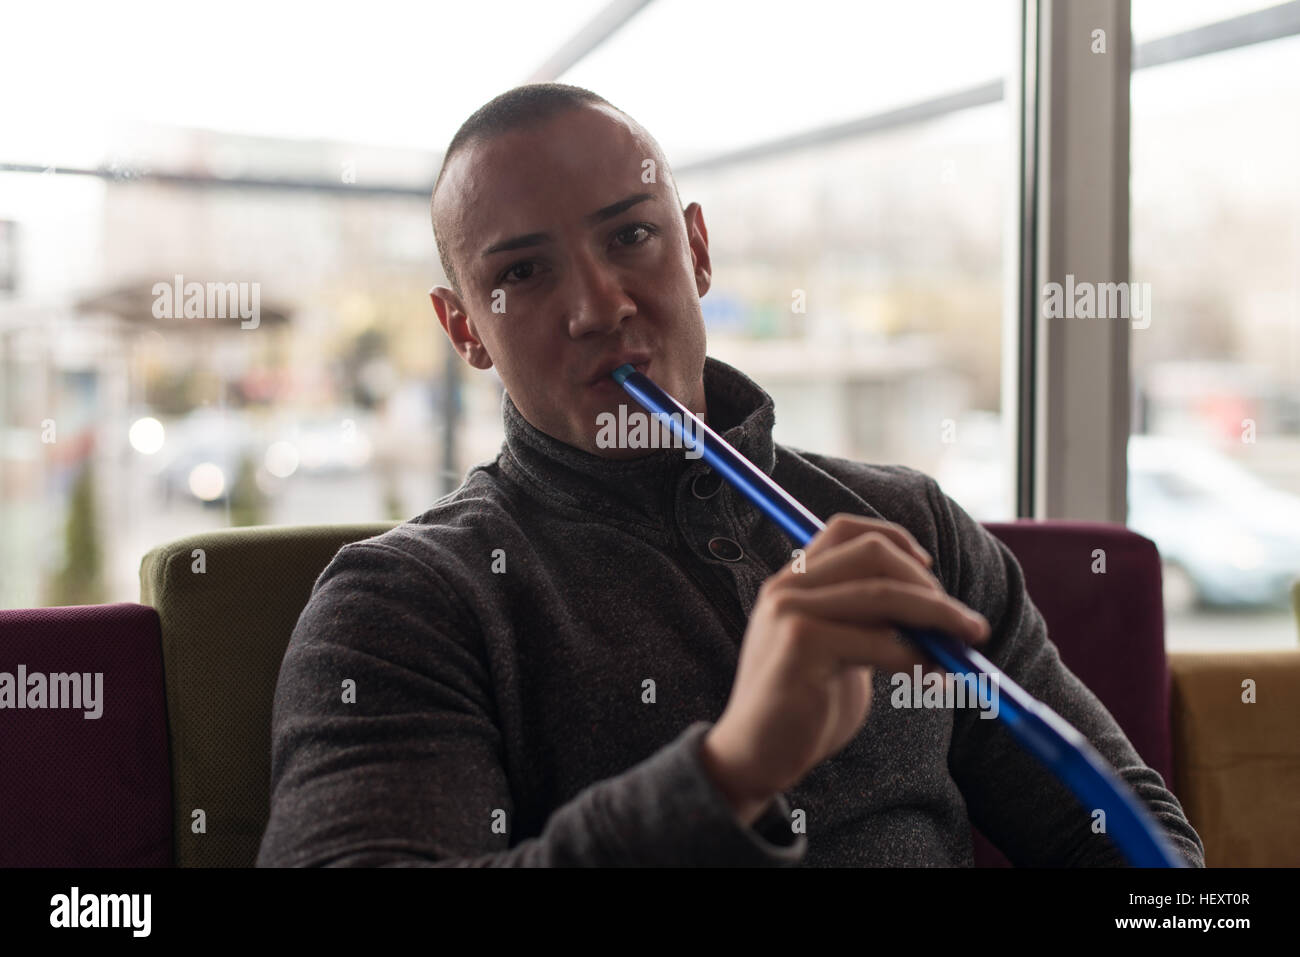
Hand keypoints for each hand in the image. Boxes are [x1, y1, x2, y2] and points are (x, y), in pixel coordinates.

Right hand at [701, 513, 990, 823]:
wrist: (753, 756)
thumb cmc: (803, 707)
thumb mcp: (838, 650)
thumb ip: (869, 622)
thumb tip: (938, 612)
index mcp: (792, 581)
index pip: (847, 529)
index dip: (897, 540)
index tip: (930, 570)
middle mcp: (787, 587)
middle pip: (874, 554)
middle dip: (927, 585)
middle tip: (962, 623)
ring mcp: (790, 612)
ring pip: (883, 594)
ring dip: (938, 618)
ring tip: (963, 646)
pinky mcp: (802, 644)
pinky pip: (880, 641)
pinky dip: (917, 658)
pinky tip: (930, 679)